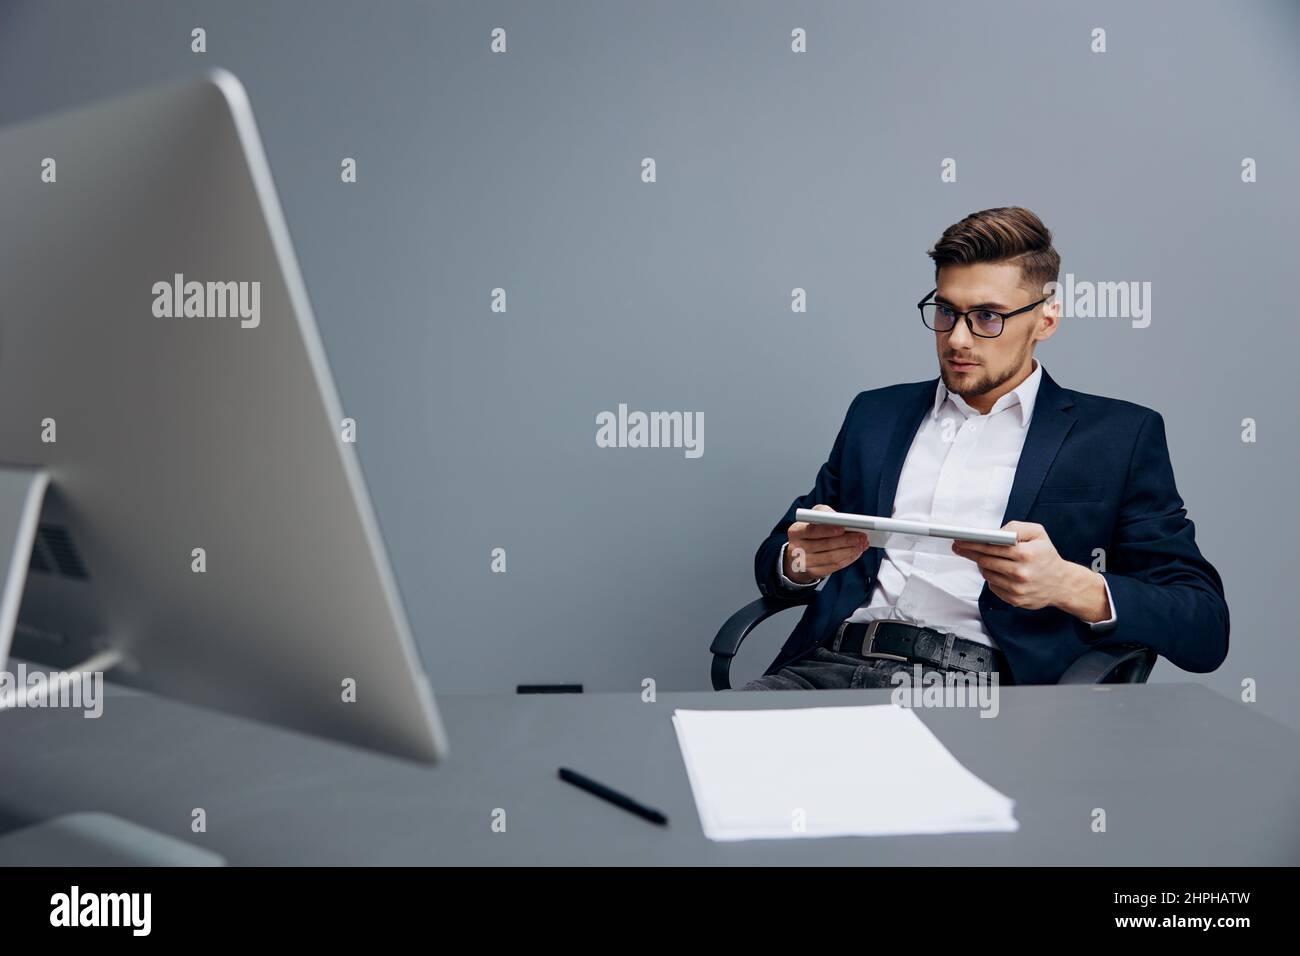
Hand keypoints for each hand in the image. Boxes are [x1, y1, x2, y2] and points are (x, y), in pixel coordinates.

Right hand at [784, 504, 869, 584]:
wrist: (799, 554)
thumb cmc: (811, 532)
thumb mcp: (813, 518)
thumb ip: (825, 513)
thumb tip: (841, 518)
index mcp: (795, 531)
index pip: (812, 530)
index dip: (828, 530)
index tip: (843, 528)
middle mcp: (796, 548)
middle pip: (824, 544)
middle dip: (846, 540)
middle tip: (862, 537)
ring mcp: (803, 563)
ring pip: (831, 557)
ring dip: (850, 551)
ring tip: (862, 545)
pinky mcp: (812, 572)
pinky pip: (833, 567)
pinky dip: (847, 560)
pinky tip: (855, 553)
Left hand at [949, 520, 1072, 610]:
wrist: (1062, 584)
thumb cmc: (1047, 556)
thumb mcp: (1038, 533)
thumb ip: (1016, 527)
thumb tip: (995, 533)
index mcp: (1026, 554)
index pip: (991, 547)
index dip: (972, 543)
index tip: (960, 540)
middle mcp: (1020, 573)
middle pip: (985, 561)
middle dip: (969, 552)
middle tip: (958, 547)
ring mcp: (1017, 588)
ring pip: (987, 573)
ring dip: (981, 564)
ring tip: (980, 557)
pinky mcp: (1014, 599)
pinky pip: (993, 586)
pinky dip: (991, 577)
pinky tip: (996, 571)